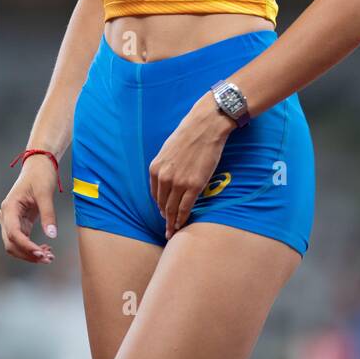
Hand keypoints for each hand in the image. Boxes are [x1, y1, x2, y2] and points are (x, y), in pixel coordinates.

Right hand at [0, 156, 58, 262]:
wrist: (39, 165)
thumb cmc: (40, 175)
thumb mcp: (45, 193)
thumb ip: (48, 214)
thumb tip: (52, 234)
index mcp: (9, 207)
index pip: (13, 233)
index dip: (26, 246)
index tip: (40, 253)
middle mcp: (7, 216)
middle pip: (11, 243)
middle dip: (28, 254)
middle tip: (47, 259)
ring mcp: (12, 220)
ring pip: (16, 245)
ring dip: (30, 254)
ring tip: (48, 257)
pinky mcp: (20, 222)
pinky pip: (22, 240)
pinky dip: (32, 248)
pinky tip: (45, 250)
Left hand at [149, 94, 235, 239]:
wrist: (204, 127)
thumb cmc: (188, 136)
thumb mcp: (167, 151)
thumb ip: (164, 167)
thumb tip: (166, 181)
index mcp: (155, 168)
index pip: (155, 195)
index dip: (160, 206)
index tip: (164, 214)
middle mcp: (164, 177)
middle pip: (163, 204)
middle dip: (165, 217)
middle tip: (167, 229)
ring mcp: (179, 183)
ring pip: (173, 209)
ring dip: (173, 222)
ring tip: (174, 231)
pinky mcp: (194, 185)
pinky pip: (186, 208)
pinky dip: (183, 219)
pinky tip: (182, 226)